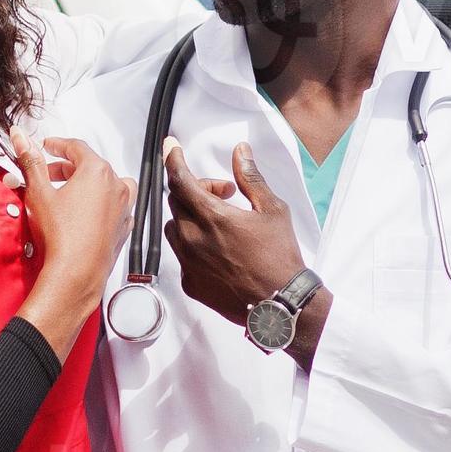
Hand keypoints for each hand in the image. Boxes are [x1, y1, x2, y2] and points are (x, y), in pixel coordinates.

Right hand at [14, 131, 131, 358]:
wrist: (76, 272)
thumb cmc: (61, 235)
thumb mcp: (39, 193)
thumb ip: (30, 161)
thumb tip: (20, 137)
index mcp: (97, 171)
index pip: (77, 147)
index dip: (58, 145)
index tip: (48, 147)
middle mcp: (116, 186)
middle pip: (91, 165)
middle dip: (67, 167)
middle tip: (48, 173)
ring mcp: (123, 208)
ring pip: (108, 185)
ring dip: (89, 183)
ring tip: (70, 192)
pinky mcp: (123, 228)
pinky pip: (115, 207)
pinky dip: (102, 204)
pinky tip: (85, 213)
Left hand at [162, 139, 306, 326]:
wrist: (279, 304)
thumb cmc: (280, 257)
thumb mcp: (272, 210)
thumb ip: (250, 178)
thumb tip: (240, 152)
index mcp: (212, 216)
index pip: (180, 179)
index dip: (173, 159)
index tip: (171, 147)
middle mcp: (193, 238)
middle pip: (177, 200)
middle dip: (197, 188)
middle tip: (224, 194)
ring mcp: (188, 263)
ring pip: (175, 227)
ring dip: (191, 216)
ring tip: (220, 222)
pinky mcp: (189, 282)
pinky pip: (181, 254)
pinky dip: (193, 244)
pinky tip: (218, 249)